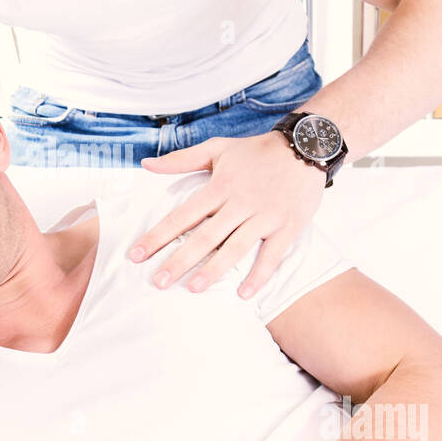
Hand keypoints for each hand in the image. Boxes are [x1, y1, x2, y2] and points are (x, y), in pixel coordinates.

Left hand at [128, 133, 324, 297]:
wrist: (305, 146)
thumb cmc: (256, 150)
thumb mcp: (217, 148)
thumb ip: (181, 160)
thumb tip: (146, 164)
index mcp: (219, 186)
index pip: (182, 215)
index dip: (158, 235)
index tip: (137, 254)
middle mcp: (240, 203)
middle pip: (204, 236)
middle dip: (179, 260)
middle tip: (158, 282)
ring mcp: (265, 217)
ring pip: (235, 248)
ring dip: (213, 270)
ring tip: (192, 288)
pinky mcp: (288, 227)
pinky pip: (272, 255)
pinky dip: (259, 276)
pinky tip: (243, 294)